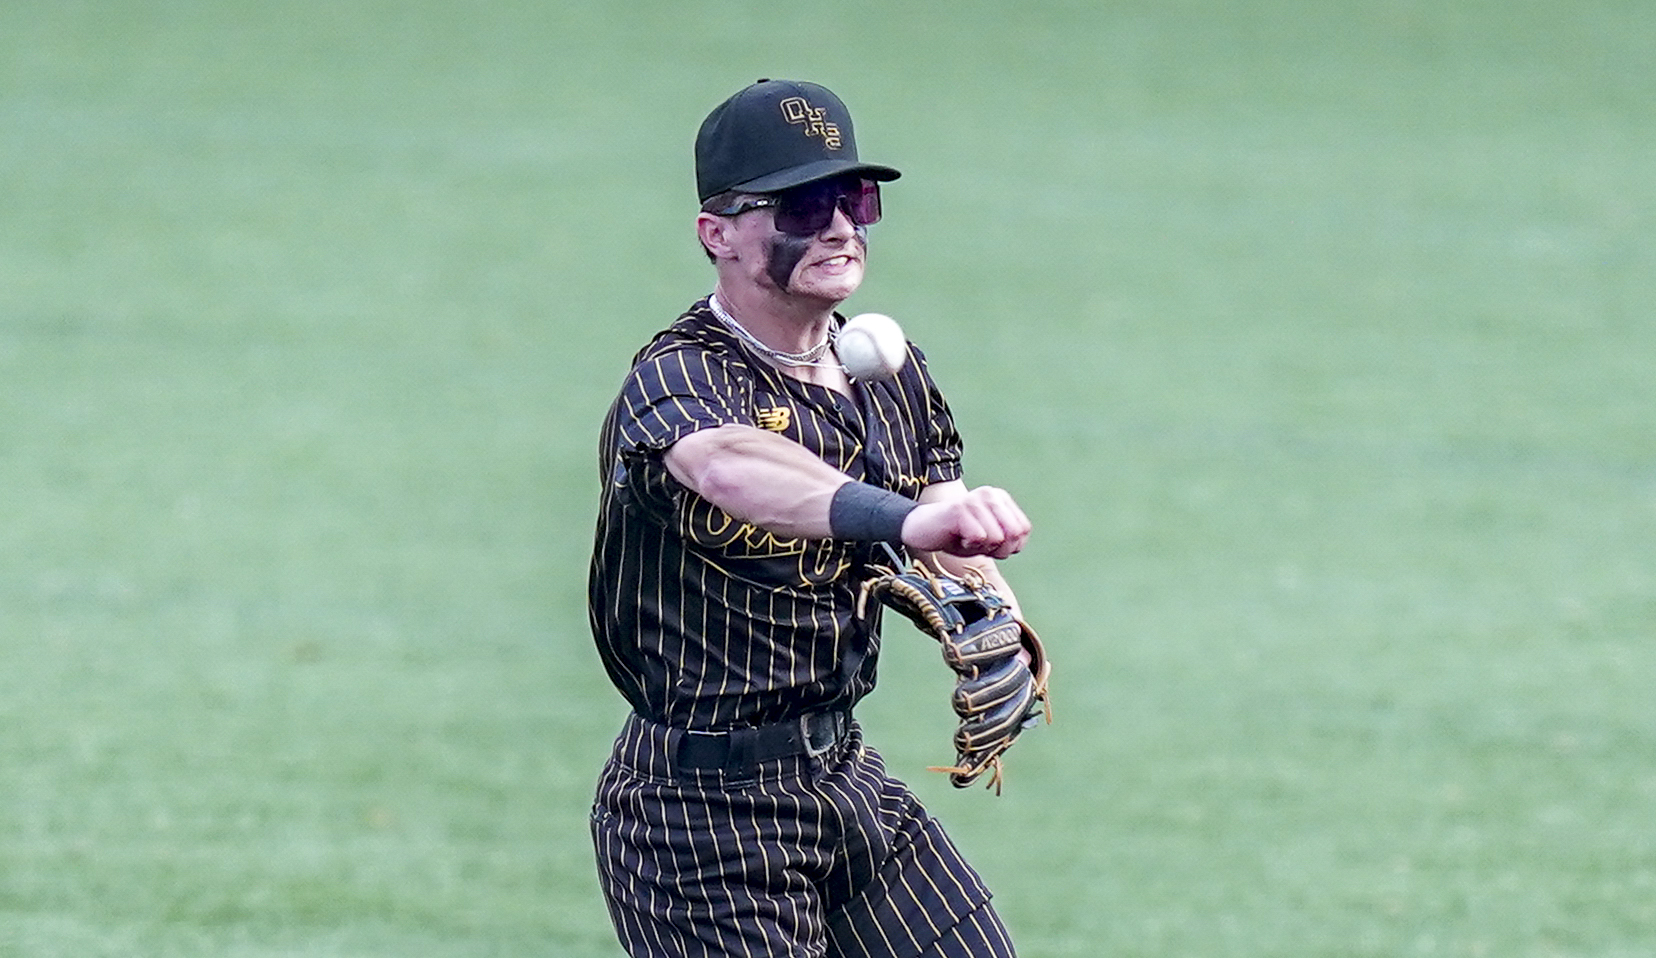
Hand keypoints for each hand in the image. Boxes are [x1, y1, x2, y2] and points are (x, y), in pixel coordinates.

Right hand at [900, 486, 1030, 558]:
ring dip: (979, 547)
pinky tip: (957, 537)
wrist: (922, 530)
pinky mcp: (961, 508)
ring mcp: (975, 499)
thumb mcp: (989, 540)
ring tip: (964, 538)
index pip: (1023, 530)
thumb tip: (1016, 544)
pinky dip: (968, 546)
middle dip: (997, 548)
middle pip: (1013, 534)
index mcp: (1000, 498)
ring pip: (996, 538)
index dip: (1009, 546)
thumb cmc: (957, 535)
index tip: (988, 543)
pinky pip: (979, 538)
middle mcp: (990, 494)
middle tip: (977, 543)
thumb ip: (1009, 541)